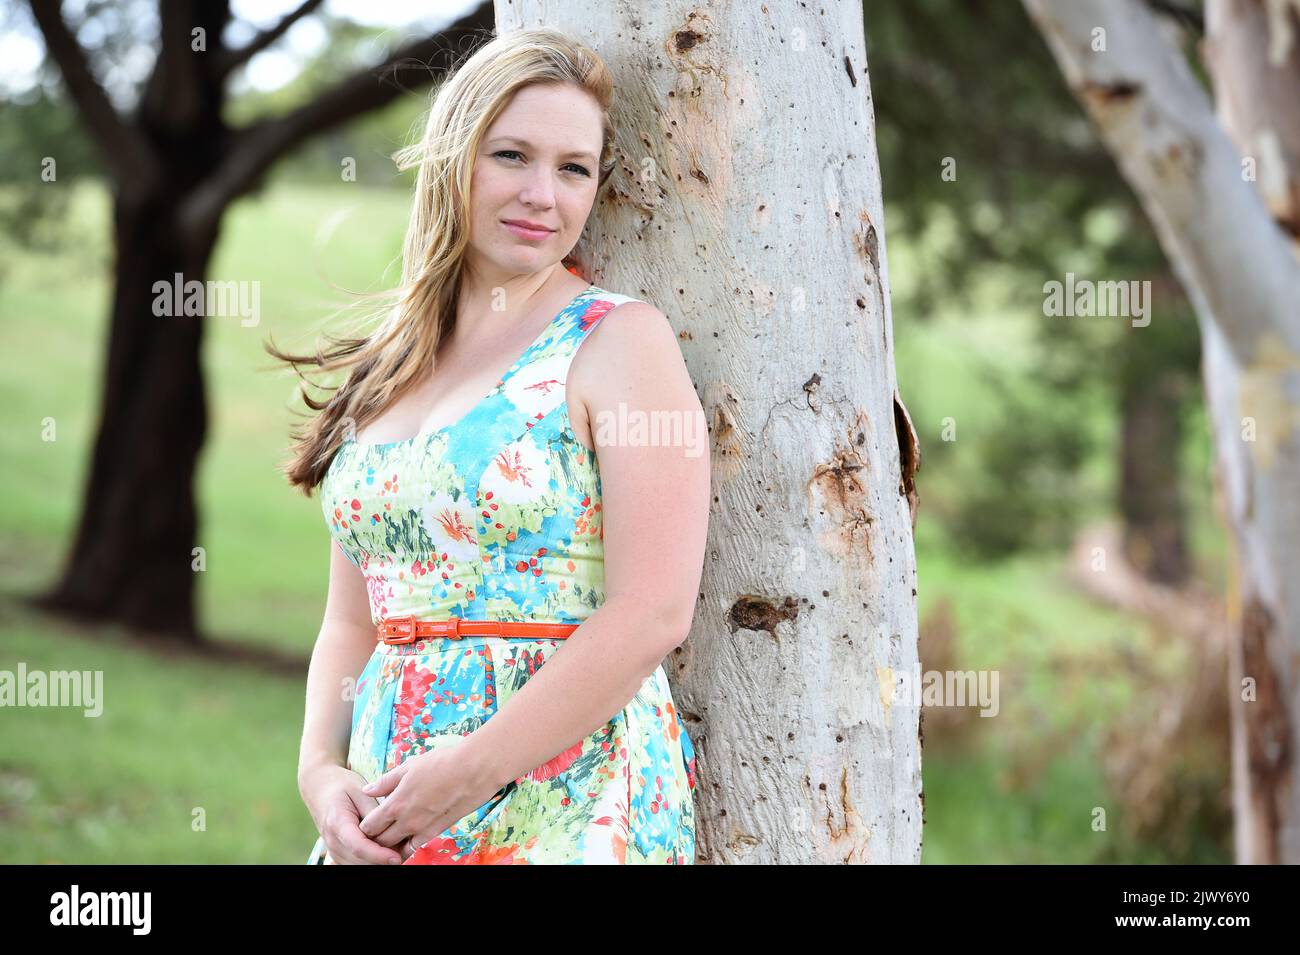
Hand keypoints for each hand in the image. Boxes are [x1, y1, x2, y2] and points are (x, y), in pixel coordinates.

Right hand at [300, 763, 403, 864]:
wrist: (321, 789)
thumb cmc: (342, 786)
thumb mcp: (360, 791)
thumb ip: (373, 812)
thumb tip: (389, 830)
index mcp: (337, 823)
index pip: (358, 847)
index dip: (378, 855)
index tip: (396, 857)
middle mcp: (332, 841)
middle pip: (359, 860)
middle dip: (382, 859)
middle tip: (405, 850)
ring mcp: (333, 850)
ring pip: (358, 865)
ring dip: (378, 861)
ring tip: (398, 848)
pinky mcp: (338, 854)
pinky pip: (356, 863)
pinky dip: (371, 860)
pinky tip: (386, 850)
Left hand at [357, 741, 503, 859]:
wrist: (474, 770)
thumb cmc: (442, 763)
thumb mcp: (409, 767)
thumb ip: (386, 782)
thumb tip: (367, 789)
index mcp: (396, 804)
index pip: (369, 826)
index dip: (365, 825)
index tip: (366, 819)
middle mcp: (406, 822)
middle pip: (380, 841)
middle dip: (375, 837)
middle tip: (377, 829)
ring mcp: (422, 829)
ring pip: (397, 848)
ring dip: (391, 844)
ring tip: (392, 834)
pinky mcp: (437, 832)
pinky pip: (416, 847)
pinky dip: (408, 845)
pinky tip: (409, 836)